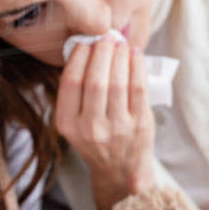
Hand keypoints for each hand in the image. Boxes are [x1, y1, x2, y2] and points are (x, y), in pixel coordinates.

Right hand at [55, 39, 155, 209]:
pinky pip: (139, 88)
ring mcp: (118, 128)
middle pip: (95, 80)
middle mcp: (91, 128)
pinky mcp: (140, 125)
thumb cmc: (96, 140)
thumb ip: (76, 93)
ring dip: (119, 56)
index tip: (85, 43)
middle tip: (105, 37)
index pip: (70, 83)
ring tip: (119, 43)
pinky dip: (137, 66)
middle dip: (101, 52)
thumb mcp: (74, 123)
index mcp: (68, 125)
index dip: (78, 58)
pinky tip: (134, 54)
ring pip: (118, 82)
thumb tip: (86, 49)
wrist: (121, 172)